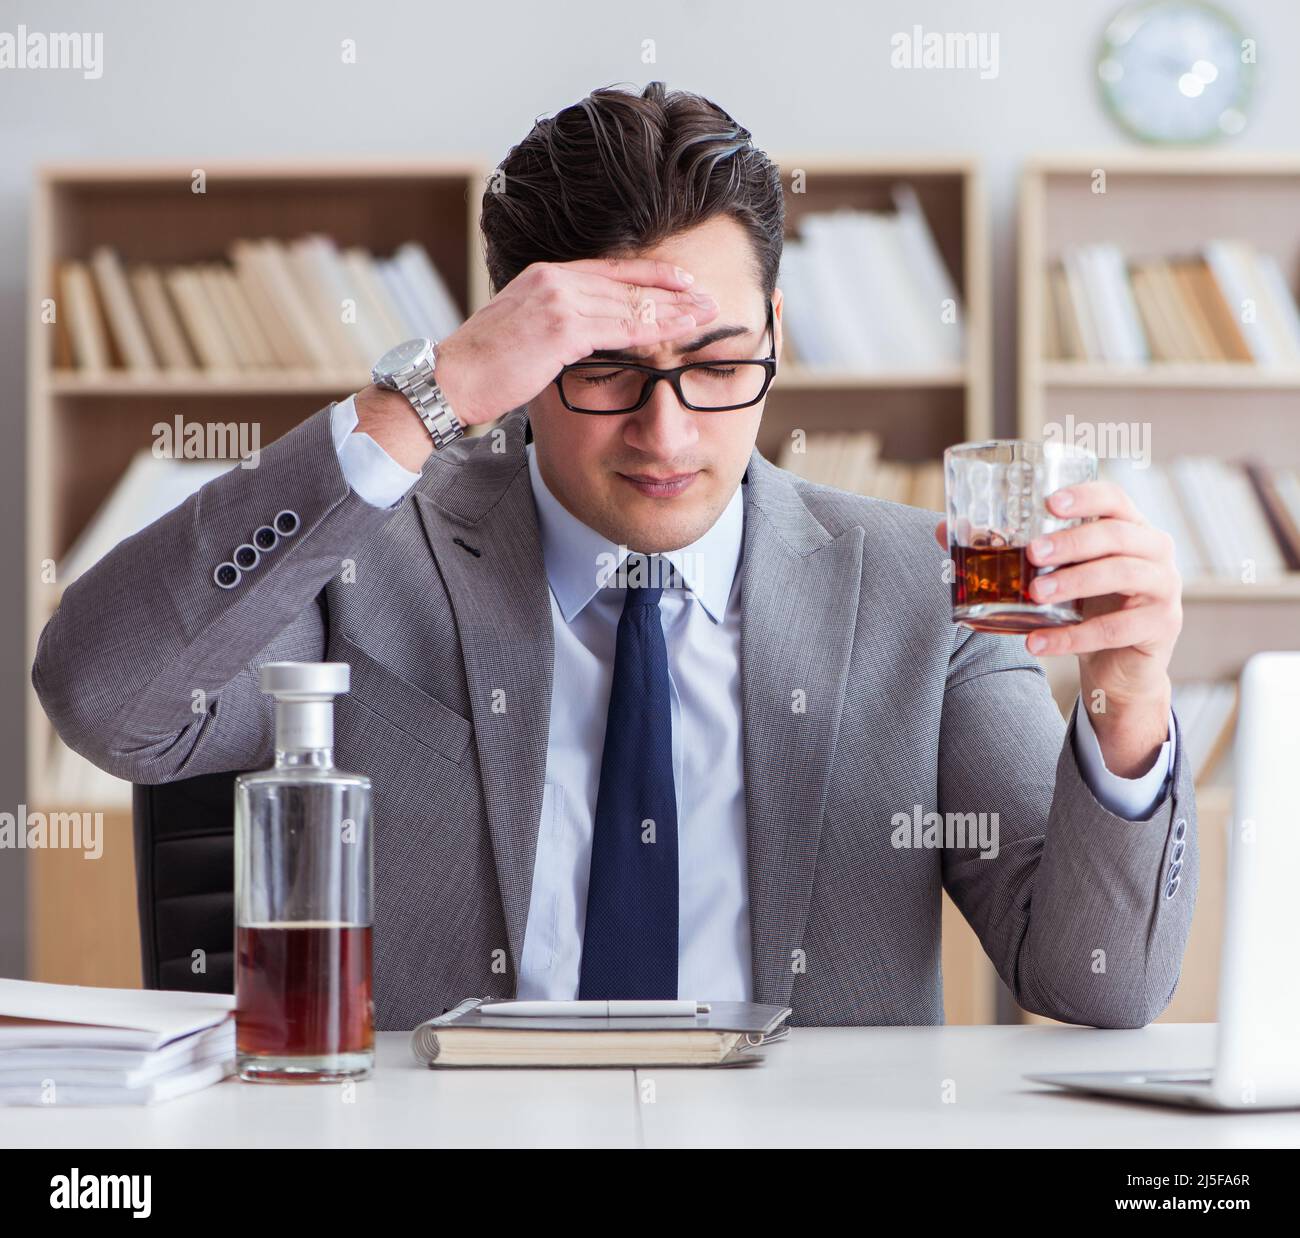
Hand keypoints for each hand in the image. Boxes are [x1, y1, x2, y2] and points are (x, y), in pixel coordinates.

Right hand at [355, 258, 717, 471]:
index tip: (682, 281)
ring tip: (707, 316)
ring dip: (673, 311)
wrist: (450, 380)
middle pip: (627, 282)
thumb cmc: (482, 367)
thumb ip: (552, 323)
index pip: (610, 269)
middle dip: (672, 291)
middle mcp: (553, 280)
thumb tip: (579, 337)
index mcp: (544, 276)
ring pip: (630, 303)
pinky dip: (654, 331)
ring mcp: (557, 301)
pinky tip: (679, 334)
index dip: (650, 274)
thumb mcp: (520, 331)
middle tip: (709, 298)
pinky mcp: (560, 330)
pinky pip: (619, 329)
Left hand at [934, 481, 1181, 776]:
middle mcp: (1154, 549)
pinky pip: (1116, 629)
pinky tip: (1037, 643)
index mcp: (1128, 526)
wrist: (1118, 664)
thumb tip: (943, 530)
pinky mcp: (1161, 625)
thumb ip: (1009, 551)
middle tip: (1032, 554)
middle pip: (1117, 535)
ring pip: (1122, 576)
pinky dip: (1073, 638)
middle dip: (1073, 543)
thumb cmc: (1083, 604)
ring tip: (1034, 595)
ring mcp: (1164, 586)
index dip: (1085, 495)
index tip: (1049, 502)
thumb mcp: (1052, 573)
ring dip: (1074, 583)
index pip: (1114, 498)